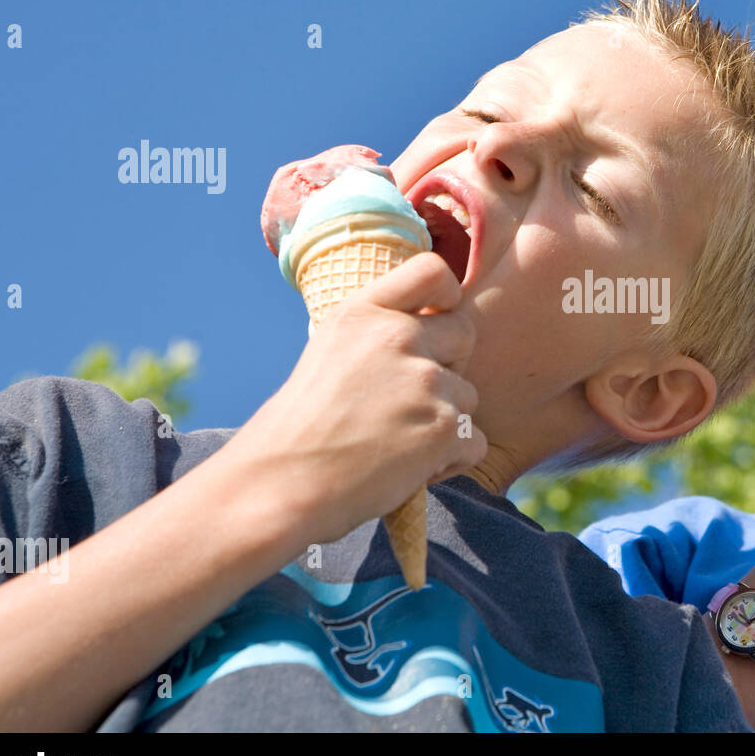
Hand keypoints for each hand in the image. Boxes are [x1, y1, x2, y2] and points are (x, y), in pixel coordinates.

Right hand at [225, 252, 486, 542]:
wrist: (281, 484)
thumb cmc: (299, 429)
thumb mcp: (328, 353)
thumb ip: (376, 335)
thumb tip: (428, 330)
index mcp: (364, 313)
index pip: (432, 270)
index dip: (447, 295)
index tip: (439, 319)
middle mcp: (397, 337)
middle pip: (465, 333)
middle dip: (450, 367)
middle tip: (411, 401)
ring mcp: (424, 382)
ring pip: (468, 396)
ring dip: (445, 422)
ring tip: (396, 444)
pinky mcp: (442, 428)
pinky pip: (474, 440)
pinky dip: (451, 461)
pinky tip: (410, 469)